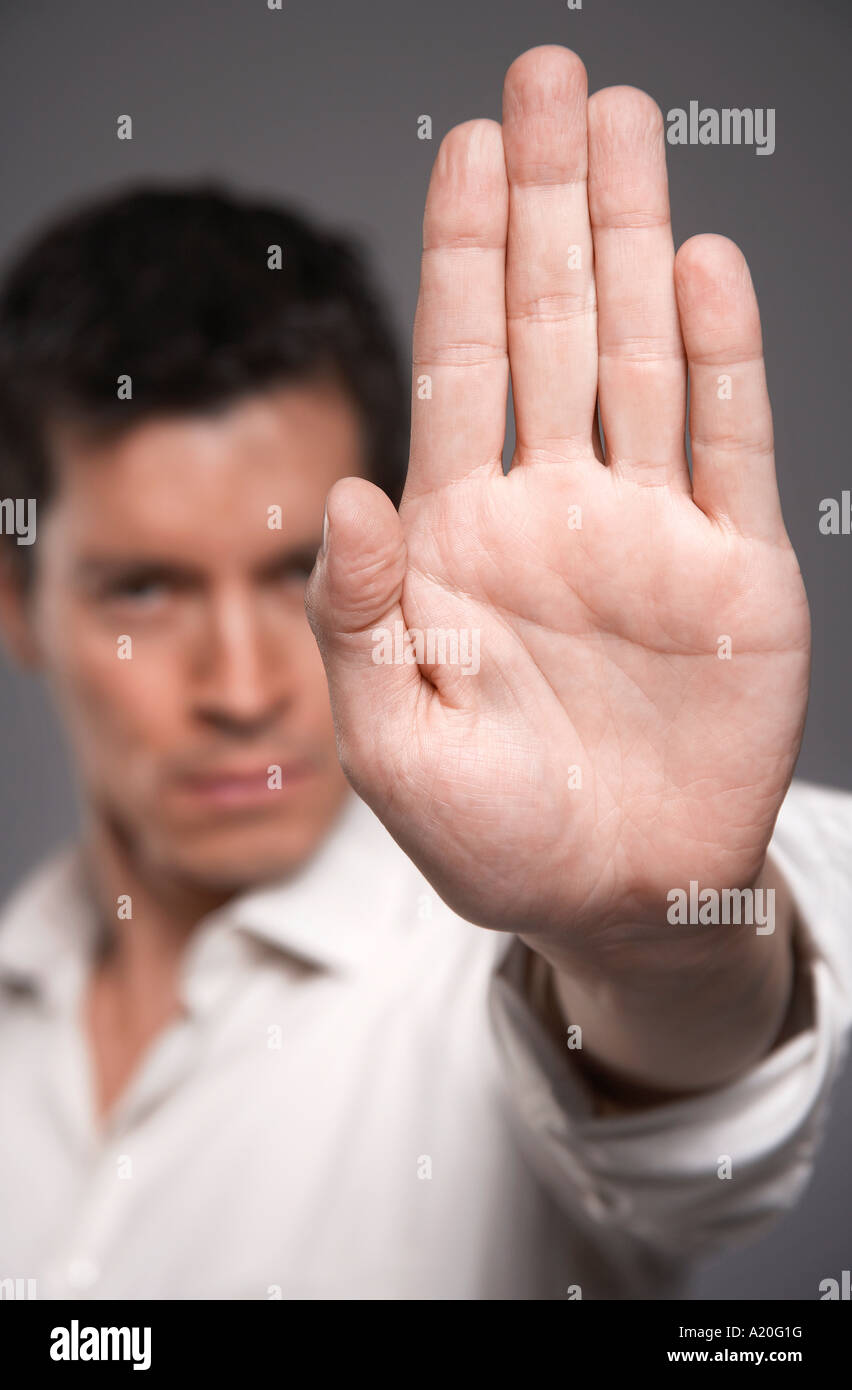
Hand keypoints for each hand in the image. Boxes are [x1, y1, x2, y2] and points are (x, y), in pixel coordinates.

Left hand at [306, 46, 809, 963]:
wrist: (616, 900)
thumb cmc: (492, 835)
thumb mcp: (394, 744)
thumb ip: (360, 621)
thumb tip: (341, 494)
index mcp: (460, 540)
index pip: (461, 365)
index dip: (462, 256)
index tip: (466, 147)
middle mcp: (555, 510)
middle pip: (552, 326)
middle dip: (547, 204)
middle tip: (550, 77)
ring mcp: (648, 533)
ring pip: (642, 355)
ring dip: (632, 239)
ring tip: (622, 123)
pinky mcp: (734, 575)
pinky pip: (727, 446)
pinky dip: (722, 358)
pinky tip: (701, 266)